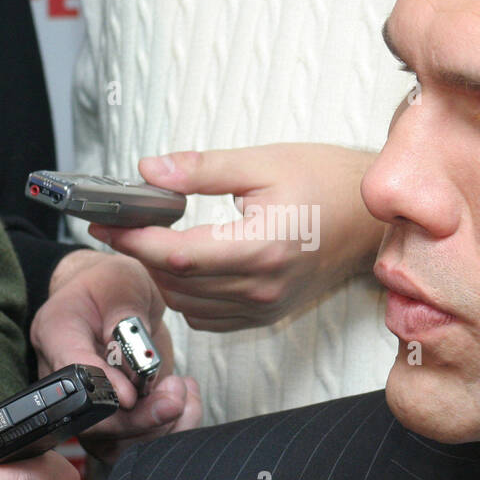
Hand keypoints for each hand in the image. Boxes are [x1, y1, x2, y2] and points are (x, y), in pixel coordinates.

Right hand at [30, 249, 201, 462]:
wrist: (117, 299)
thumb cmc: (113, 285)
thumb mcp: (121, 283)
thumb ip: (126, 314)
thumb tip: (136, 357)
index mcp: (56, 335)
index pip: (72, 374)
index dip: (103, 391)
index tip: (134, 393)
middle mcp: (65, 379)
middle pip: (91, 424)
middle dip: (139, 419)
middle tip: (175, 396)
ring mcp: (90, 405)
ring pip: (117, 444)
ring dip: (160, 428)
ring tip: (183, 392)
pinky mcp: (118, 419)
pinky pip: (139, 444)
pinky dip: (172, 430)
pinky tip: (187, 400)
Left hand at [90, 143, 381, 330]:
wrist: (372, 219)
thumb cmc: (327, 183)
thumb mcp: (262, 162)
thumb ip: (201, 169)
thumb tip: (149, 171)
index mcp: (263, 246)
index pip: (176, 253)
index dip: (133, 239)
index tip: (107, 222)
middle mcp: (263, 286)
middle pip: (175, 281)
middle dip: (141, 253)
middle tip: (125, 223)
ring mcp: (265, 306)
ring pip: (187, 304)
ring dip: (162, 275)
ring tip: (155, 239)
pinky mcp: (266, 314)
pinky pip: (208, 317)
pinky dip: (187, 294)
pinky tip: (187, 264)